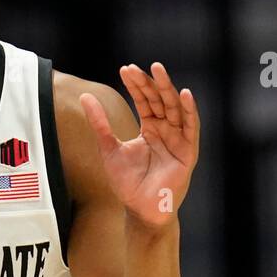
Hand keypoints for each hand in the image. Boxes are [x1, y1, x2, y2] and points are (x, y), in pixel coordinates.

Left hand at [81, 62, 199, 229]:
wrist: (140, 209)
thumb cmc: (127, 182)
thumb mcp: (109, 148)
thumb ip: (100, 123)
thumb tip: (85, 96)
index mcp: (151, 128)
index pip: (145, 100)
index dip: (136, 85)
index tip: (125, 69)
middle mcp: (166, 130)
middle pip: (159, 100)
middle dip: (149, 83)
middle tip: (137, 68)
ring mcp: (178, 140)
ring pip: (175, 108)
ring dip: (168, 89)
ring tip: (159, 70)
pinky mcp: (188, 152)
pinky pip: (191, 127)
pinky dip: (189, 111)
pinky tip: (184, 95)